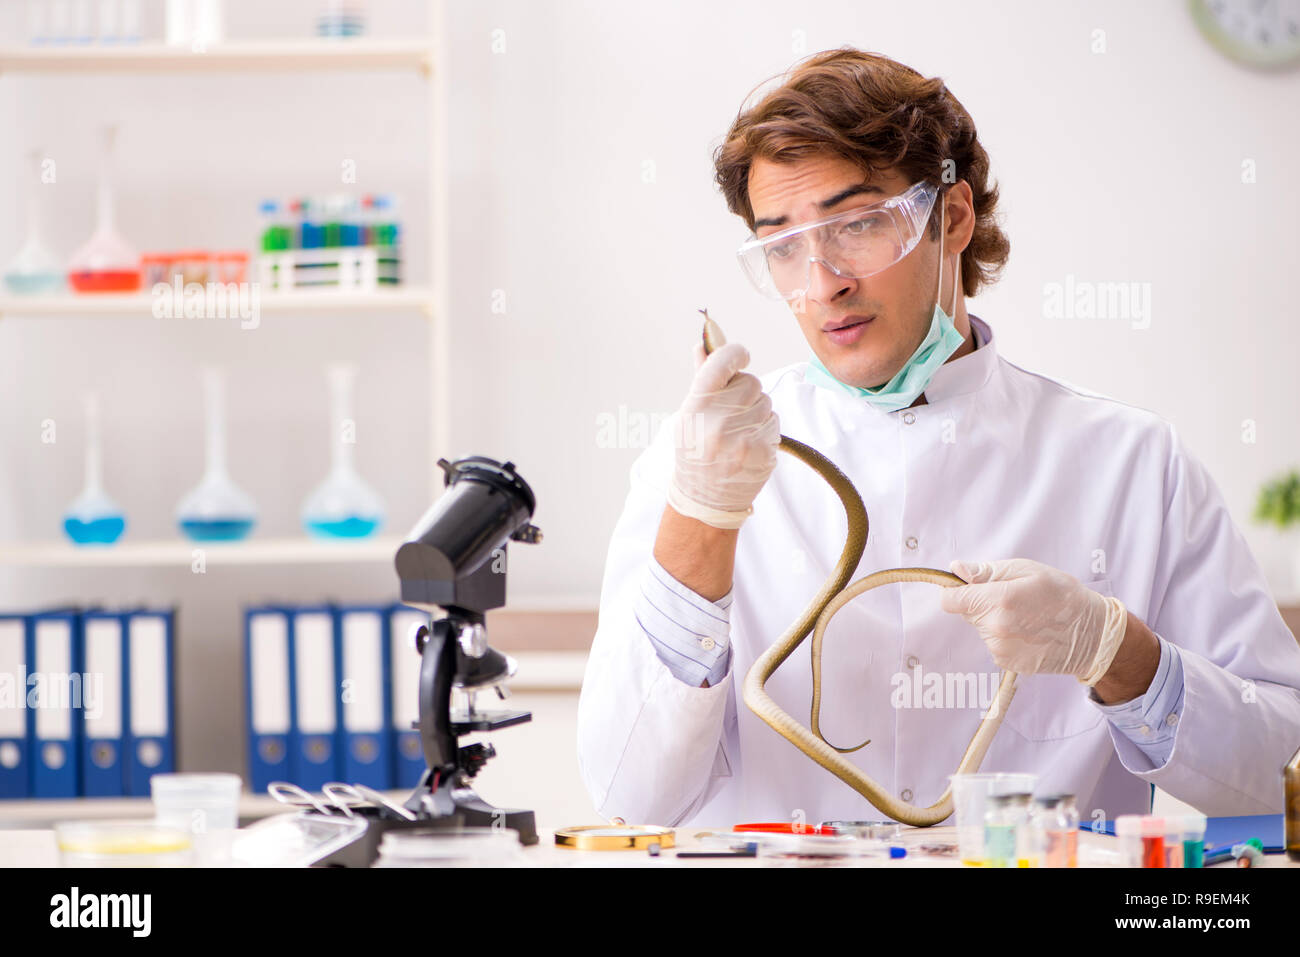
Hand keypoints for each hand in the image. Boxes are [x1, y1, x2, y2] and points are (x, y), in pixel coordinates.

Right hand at [665, 340, 779, 529]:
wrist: (706, 499)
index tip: (740, 355)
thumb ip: (702, 378)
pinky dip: (764, 428)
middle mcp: (719, 421)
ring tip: (737, 431)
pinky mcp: (763, 451)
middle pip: (750, 381)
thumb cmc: (695, 452)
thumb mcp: (689, 415)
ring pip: (765, 401)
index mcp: (696, 407)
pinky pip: (773, 422)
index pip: (722, 361)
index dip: (735, 353)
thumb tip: (703, 343)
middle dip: (744, 391)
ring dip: (756, 410)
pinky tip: (747, 443)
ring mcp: (744, 438)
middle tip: (730, 411)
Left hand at [939, 558, 1127, 683]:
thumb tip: (956, 569)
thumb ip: (987, 571)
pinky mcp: (1007, 663)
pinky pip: (994, 643)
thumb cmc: (1062, 595)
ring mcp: (1001, 649)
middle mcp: (996, 629)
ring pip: (981, 628)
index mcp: (999, 601)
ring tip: (1025, 615)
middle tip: (1011, 597)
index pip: (950, 600)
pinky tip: (1028, 631)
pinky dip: (1004, 636)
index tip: (966, 586)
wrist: (1092, 634)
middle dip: (980, 602)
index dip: (954, 590)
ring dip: (993, 620)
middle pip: (966, 612)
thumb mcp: (1026, 570)